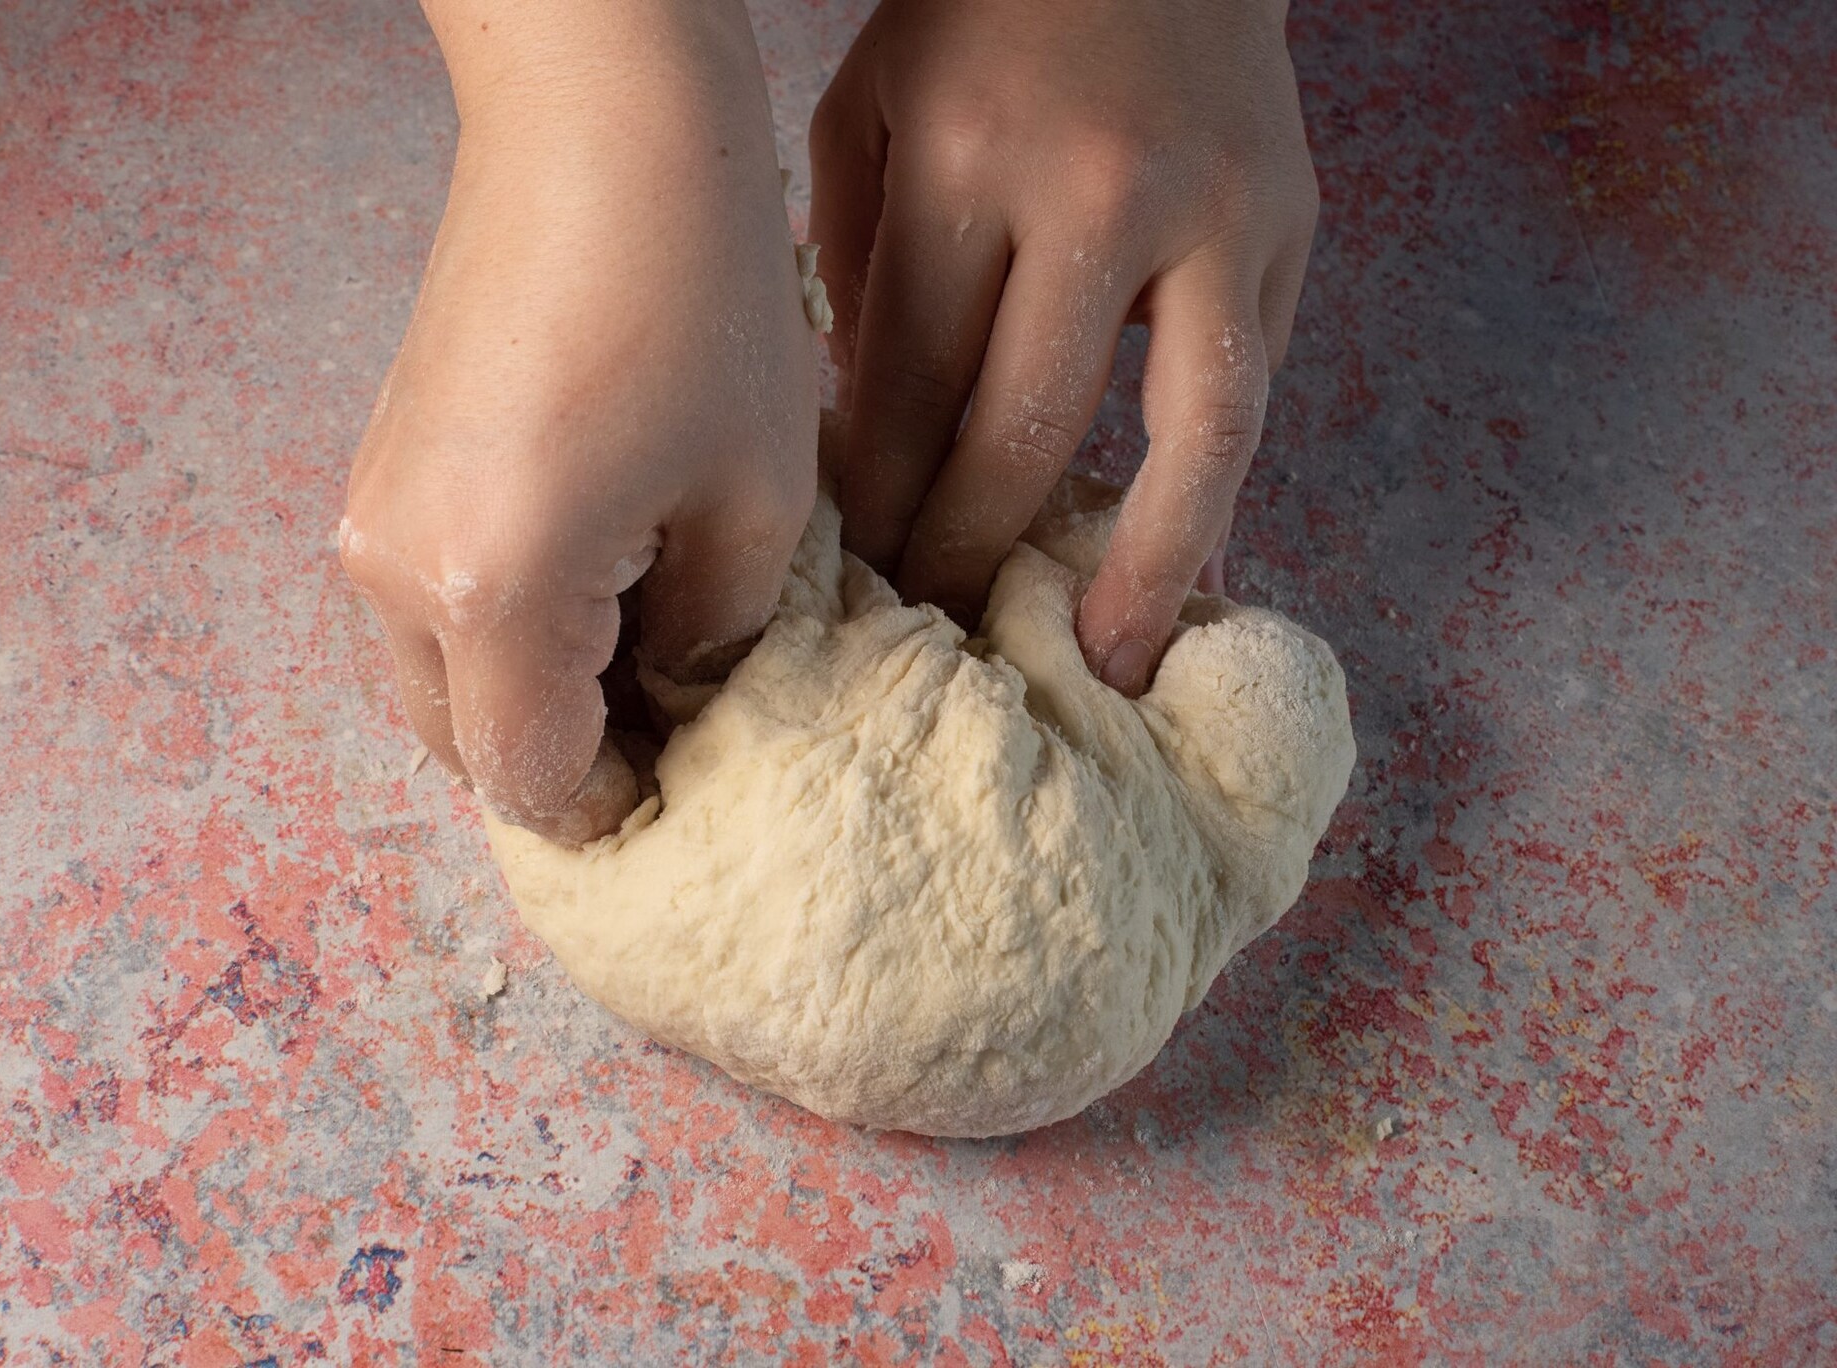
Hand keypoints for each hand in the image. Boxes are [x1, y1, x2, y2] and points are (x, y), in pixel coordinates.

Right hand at [341, 0, 817, 844]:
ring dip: (535, 701)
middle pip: (469, 750)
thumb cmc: (695, 296)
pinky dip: (503, 637)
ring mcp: (371, 520)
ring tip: (650, 651)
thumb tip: (678, 699)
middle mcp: (398, 573)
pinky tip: (599, 584)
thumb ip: (713, 641)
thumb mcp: (755, 502)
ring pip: (441, 687)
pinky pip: (430, 611)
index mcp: (496, 592)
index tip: (694, 789)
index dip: (617, 811)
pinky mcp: (378, 474)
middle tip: (682, 729)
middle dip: (573, 762)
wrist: (595, 129)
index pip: (534, 783)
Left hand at [810, 0, 1315, 694]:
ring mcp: (1208, 218)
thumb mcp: (866, 108)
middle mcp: (1091, 197)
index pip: (904, 389)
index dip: (872, 502)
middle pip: (1016, 432)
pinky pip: (1251, 402)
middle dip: (962, 548)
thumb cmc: (978, 17)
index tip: (854, 574)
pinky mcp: (1286, 233)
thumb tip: (865, 436)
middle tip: (934, 627)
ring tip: (1103, 666)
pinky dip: (1217, 506)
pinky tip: (1188, 583)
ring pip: (1173, 441)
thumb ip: (852, 266)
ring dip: (1128, 572)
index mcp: (960, 163)